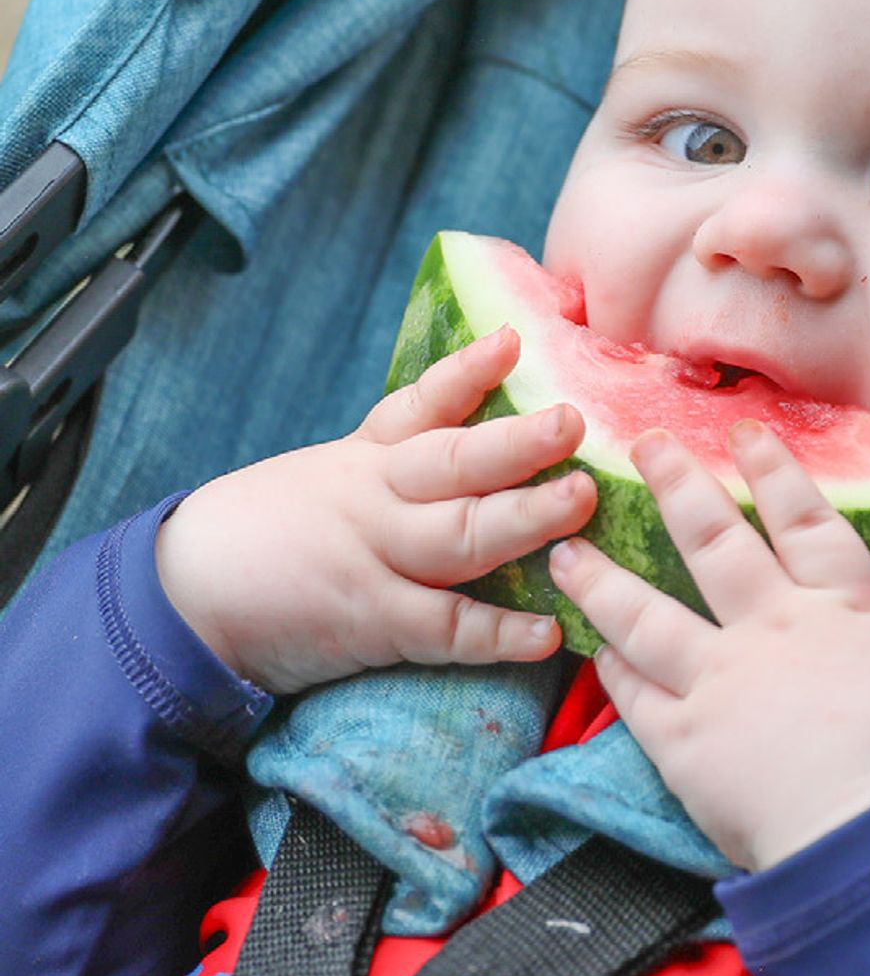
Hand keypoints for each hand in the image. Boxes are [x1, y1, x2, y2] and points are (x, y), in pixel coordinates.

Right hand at [156, 328, 596, 693]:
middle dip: (516, 441)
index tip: (516, 341)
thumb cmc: (264, 536)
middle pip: (453, 463)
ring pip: (460, 535)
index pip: (421, 406)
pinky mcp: (371, 621)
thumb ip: (391, 465)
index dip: (469, 373)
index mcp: (364, 459)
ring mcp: (374, 558)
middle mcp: (374, 499)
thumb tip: (472, 450)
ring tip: (582, 500)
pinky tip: (548, 631)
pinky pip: (444, 627)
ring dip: (525, 518)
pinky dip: (497, 634)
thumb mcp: (323, 478)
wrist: (180, 597)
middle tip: (572, 421)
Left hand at [549, 421, 869, 870]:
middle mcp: (772, 629)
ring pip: (645, 614)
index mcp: (845, 613)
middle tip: (641, 445)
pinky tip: (589, 649)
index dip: (776, 472)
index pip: (807, 524)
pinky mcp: (683, 740)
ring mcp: (719, 679)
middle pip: (713, 543)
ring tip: (565, 549)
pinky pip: (636, 695)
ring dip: (602, 579)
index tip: (745, 430)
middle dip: (675, 487)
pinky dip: (610, 670)